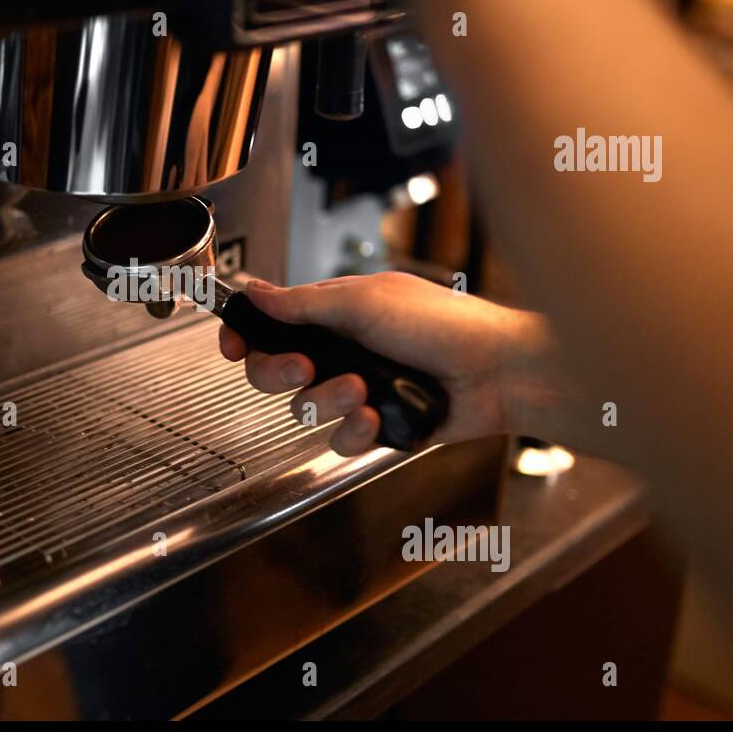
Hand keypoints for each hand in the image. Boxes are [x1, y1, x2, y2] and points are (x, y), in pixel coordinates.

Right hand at [219, 272, 549, 455]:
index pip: (272, 324)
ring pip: (307, 408)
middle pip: (276, 369)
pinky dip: (355, 431)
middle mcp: (342, 350)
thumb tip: (255, 291)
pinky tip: (377, 418)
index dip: (246, 335)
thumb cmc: (444, 325)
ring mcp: (358, 388)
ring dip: (329, 401)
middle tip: (302, 368)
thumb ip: (303, 303)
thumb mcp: (364, 301)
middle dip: (281, 372)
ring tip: (362, 391)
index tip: (234, 346)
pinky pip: (339, 440)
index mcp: (335, 312)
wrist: (498, 373)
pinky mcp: (377, 424)